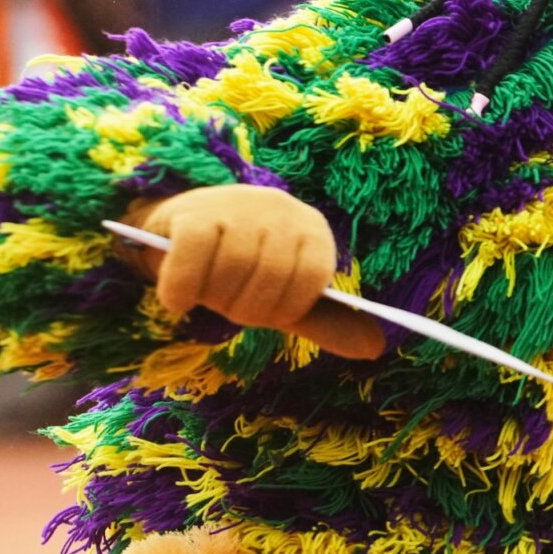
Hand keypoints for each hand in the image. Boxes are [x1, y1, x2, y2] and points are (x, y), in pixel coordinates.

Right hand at [120, 185, 384, 358]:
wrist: (180, 232)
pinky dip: (181, 290)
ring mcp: (238, 204)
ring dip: (212, 298)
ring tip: (206, 293)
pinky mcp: (194, 211)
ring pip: (232, 268)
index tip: (262, 311)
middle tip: (226, 302)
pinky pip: (193, 259)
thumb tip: (374, 349)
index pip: (312, 281)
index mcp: (313, 230)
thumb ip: (324, 322)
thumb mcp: (285, 296)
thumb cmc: (242, 269)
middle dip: (244, 307)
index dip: (282, 309)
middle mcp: (281, 208)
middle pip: (270, 277)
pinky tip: (177, 301)